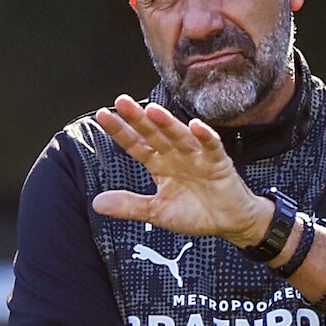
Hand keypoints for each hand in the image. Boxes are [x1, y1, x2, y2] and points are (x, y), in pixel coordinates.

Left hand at [91, 96, 273, 245]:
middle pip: (154, 134)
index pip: (136, 144)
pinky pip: (212, 147)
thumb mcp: (156, 212)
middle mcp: (176, 155)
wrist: (229, 222)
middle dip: (139, 119)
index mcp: (160, 164)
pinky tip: (196, 126)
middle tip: (122, 102)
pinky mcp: (219, 163)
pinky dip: (205, 137)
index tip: (103, 116)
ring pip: (180, 136)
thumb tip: (96, 203)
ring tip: (153, 110)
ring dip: (167, 123)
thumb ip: (129, 205)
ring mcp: (197, 156)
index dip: (120, 131)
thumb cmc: (195, 212)